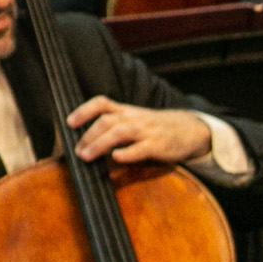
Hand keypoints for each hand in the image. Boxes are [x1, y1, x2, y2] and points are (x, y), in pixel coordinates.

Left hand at [62, 96, 212, 165]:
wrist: (192, 130)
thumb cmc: (159, 130)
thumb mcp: (138, 123)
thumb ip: (116, 130)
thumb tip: (89, 147)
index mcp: (128, 112)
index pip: (102, 103)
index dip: (84, 111)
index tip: (70, 122)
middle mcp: (135, 118)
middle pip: (107, 121)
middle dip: (88, 135)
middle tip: (76, 151)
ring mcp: (148, 131)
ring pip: (119, 132)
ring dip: (99, 144)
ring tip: (86, 156)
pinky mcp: (160, 145)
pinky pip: (142, 148)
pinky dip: (128, 152)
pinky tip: (117, 158)